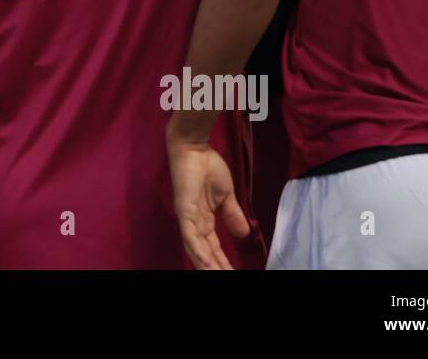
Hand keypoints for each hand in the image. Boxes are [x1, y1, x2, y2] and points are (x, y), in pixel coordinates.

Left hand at [166, 134, 249, 269]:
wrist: (195, 147)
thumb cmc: (207, 167)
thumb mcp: (226, 195)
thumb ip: (232, 215)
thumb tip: (244, 234)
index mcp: (203, 219)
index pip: (213, 247)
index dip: (222, 261)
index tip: (234, 272)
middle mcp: (194, 222)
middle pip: (205, 252)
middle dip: (216, 267)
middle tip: (230, 278)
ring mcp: (187, 217)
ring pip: (196, 248)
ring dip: (207, 264)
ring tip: (217, 275)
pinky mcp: (183, 209)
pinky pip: (189, 234)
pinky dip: (197, 249)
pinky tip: (205, 262)